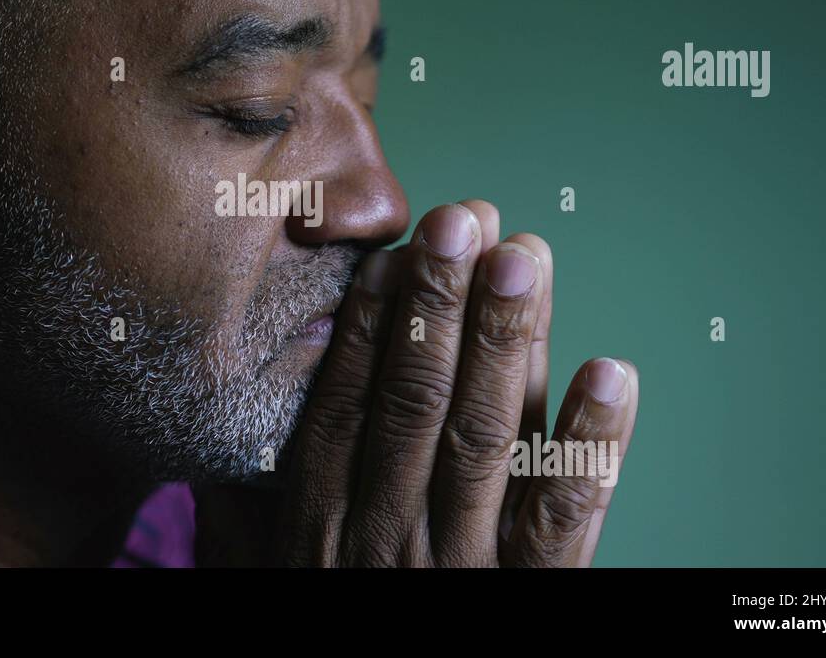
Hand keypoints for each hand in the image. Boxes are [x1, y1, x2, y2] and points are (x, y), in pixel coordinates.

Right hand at [194, 201, 638, 566]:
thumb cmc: (314, 609)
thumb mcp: (251, 564)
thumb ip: (237, 494)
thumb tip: (212, 412)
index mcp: (320, 515)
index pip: (348, 398)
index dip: (375, 319)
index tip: (398, 247)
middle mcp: (387, 530)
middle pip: (417, 402)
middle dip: (441, 304)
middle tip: (462, 217)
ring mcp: (461, 564)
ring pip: (487, 440)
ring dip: (508, 343)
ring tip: (525, 255)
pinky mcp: (529, 593)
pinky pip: (562, 518)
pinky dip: (590, 443)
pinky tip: (613, 373)